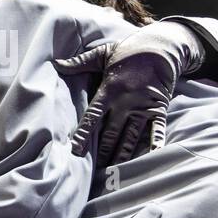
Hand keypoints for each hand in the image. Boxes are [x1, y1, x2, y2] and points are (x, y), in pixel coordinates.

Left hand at [53, 21, 205, 165]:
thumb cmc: (128, 51)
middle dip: (102, 151)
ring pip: (131, 136)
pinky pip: (157, 129)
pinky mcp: (159, 109)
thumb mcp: (103, 53)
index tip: (75, 149)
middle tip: (93, 171)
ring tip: (114, 172)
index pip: (93, 115)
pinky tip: (152, 157)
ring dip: (123, 154)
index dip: (84, 133)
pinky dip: (155, 143)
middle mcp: (126, 101)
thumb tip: (56, 63)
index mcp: (110, 89)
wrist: (161, 46)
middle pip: (111, 132)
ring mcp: (143, 106)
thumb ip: (80, 62)